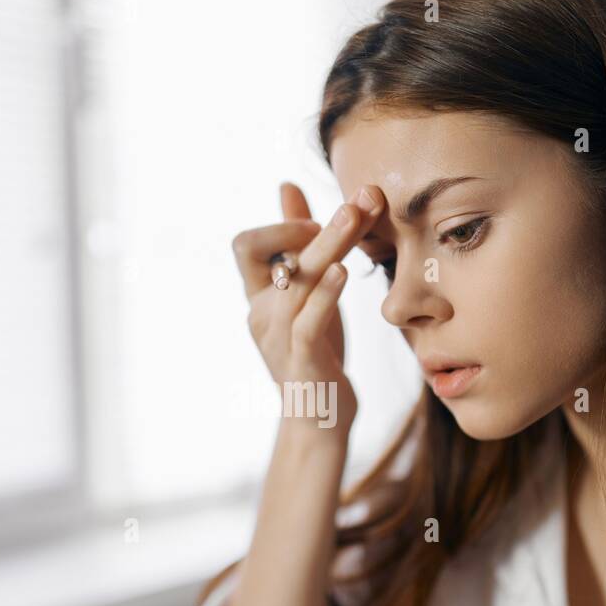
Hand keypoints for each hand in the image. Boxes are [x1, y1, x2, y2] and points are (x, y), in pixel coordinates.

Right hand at [231, 181, 385, 434]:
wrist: (317, 420)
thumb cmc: (314, 352)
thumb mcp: (305, 294)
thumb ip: (295, 244)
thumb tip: (286, 185)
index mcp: (258, 296)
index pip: (247, 244)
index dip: (283, 226)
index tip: (321, 224)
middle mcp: (260, 313)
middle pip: (272, 253)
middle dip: (315, 222)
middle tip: (358, 198)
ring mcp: (277, 337)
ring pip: (297, 281)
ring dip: (329, 244)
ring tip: (357, 215)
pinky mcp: (302, 359)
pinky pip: (308, 320)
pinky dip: (326, 294)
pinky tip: (343, 272)